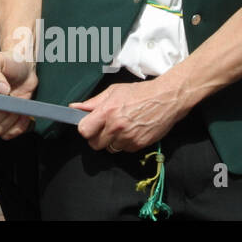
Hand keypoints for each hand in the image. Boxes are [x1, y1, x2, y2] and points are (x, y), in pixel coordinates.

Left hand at [72, 76, 187, 153]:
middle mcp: (116, 126)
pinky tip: (131, 131)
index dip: (86, 129)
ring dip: (112, 141)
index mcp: (107, 111)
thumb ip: (93, 102)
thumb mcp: (113, 91)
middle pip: (95, 144)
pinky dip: (125, 144)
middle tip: (104, 129)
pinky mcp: (139, 144)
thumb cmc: (139, 92)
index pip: (84, 130)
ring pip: (110, 148)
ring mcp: (128, 137)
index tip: (90, 126)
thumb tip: (75, 108)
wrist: (166, 98)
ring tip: (120, 128)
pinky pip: (124, 150)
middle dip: (97, 137)